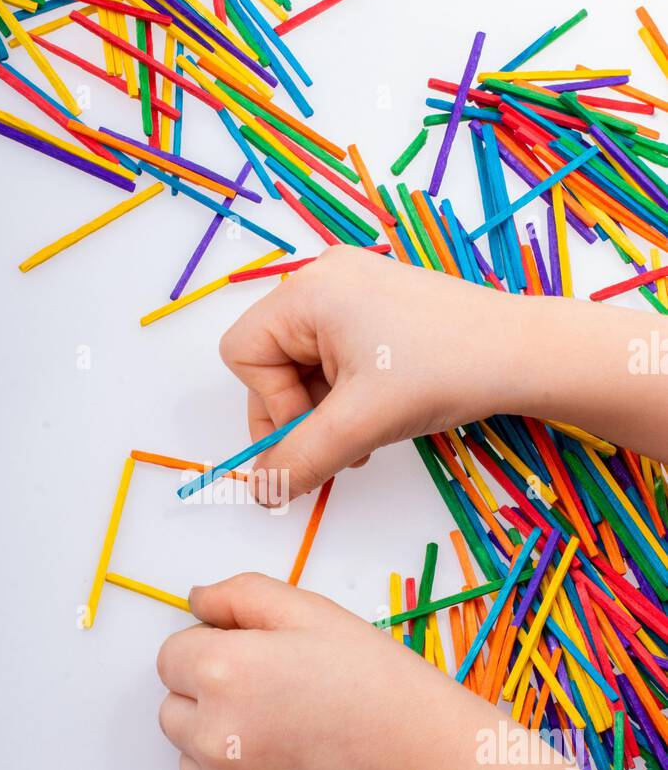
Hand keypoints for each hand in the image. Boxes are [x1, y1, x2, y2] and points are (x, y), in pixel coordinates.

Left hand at [156, 572, 457, 769]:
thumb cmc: (379, 684)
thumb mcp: (312, 613)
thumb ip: (241, 596)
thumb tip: (195, 601)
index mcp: (223, 671)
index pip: (171, 656)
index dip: (212, 648)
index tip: (256, 657)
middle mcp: (212, 735)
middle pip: (173, 707)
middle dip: (207, 696)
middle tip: (275, 693)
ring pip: (190, 755)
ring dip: (218, 741)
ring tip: (286, 732)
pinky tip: (294, 767)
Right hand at [219, 247, 537, 501]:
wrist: (526, 355)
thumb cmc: (447, 370)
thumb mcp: (361, 424)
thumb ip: (300, 460)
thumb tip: (261, 489)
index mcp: (309, 291)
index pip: (244, 353)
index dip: (270, 404)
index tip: (315, 431)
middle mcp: (325, 280)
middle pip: (270, 360)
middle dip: (300, 412)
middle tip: (341, 443)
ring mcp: (353, 292)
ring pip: (304, 366)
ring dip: (326, 411)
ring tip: (368, 431)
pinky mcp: (378, 310)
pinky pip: (335, 359)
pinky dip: (347, 395)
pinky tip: (380, 413)